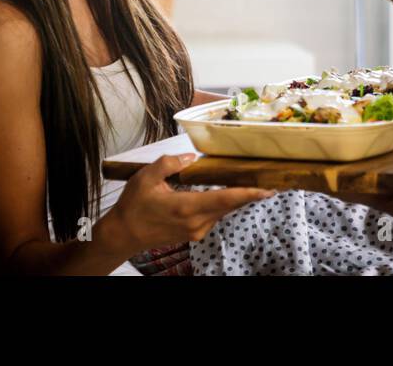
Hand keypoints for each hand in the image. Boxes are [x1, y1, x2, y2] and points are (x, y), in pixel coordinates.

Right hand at [103, 153, 275, 252]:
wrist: (123, 235)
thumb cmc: (133, 206)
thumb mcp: (146, 177)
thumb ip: (170, 164)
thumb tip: (191, 159)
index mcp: (187, 207)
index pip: (225, 200)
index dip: (248, 194)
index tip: (267, 189)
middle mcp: (196, 222)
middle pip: (229, 206)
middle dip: (248, 194)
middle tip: (268, 182)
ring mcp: (195, 230)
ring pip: (222, 212)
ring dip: (236, 199)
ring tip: (251, 185)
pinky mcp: (193, 233)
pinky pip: (214, 216)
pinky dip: (223, 205)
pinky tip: (227, 194)